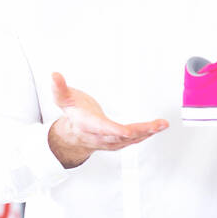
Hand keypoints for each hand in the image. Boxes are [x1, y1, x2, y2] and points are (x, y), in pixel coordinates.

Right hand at [48, 71, 168, 168]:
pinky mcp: (120, 142)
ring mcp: (112, 141)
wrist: (74, 135)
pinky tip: (157, 128)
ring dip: (149, 132)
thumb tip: (54, 75)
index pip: (105, 129)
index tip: (128, 131)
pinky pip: (135, 139)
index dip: (116, 131)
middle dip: (141, 131)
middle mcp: (103, 136)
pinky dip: (147, 134)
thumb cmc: (74, 114)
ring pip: (132, 139)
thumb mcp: (63, 99)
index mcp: (90, 125)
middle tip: (157, 125)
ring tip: (162, 124)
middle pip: (124, 136)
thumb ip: (59, 87)